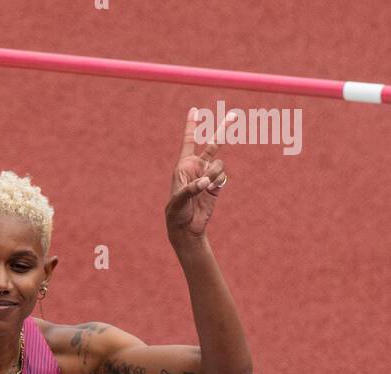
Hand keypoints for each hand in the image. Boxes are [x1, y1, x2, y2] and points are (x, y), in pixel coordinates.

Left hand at [165, 107, 231, 240]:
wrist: (187, 228)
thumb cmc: (176, 212)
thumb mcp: (178, 200)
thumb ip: (191, 188)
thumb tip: (206, 182)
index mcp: (184, 165)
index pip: (189, 140)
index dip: (191, 125)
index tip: (194, 109)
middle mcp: (197, 167)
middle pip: (212, 144)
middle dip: (223, 130)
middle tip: (233, 116)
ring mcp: (208, 176)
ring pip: (219, 165)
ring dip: (214, 173)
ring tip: (205, 186)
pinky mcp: (216, 186)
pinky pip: (222, 177)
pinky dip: (217, 183)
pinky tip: (209, 191)